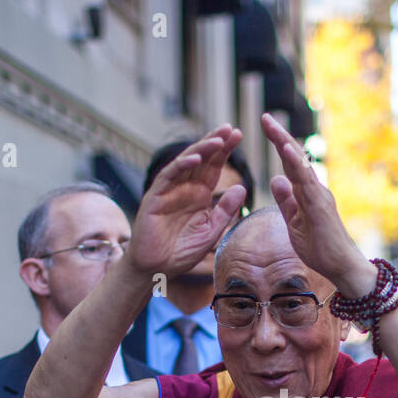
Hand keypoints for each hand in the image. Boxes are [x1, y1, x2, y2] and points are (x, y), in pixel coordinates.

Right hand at [124, 125, 247, 277]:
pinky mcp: (155, 197)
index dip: (225, 152)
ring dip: (201, 150)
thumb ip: (225, 210)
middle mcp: (185, 188)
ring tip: (218, 139)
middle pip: (202, 160)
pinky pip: (168, 177)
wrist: (157, 268)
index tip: (238, 136)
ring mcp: (169, 190)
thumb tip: (242, 188)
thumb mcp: (211, 231)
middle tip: (230, 128)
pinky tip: (195, 159)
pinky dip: (181, 167)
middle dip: (216, 143)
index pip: (213, 167)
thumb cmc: (182, 251)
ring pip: (186, 163)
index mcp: (199, 195)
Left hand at [261, 113, 374, 295]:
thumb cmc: (320, 247)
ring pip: (300, 164)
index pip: (289, 164)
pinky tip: (285, 150)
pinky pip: (305, 181)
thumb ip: (286, 201)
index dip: (277, 145)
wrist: (341, 266)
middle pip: (294, 158)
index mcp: (306, 192)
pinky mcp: (320, 205)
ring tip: (271, 126)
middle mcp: (314, 189)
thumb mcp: (294, 222)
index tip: (265, 127)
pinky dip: (295, 164)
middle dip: (279, 136)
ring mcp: (318, 195)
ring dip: (285, 144)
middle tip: (264, 117)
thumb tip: (275, 179)